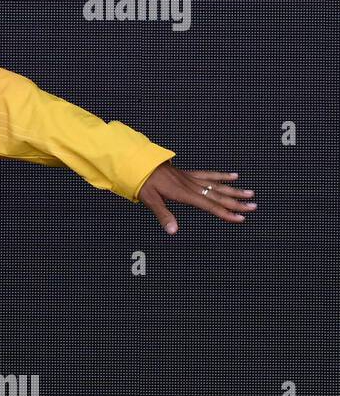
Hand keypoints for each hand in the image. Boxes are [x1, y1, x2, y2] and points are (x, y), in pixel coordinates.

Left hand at [138, 163, 254, 234]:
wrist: (140, 164)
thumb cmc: (145, 183)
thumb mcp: (151, 201)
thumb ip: (164, 215)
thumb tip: (173, 231)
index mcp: (185, 194)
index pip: (209, 205)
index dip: (225, 213)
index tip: (240, 218)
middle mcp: (192, 186)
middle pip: (218, 196)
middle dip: (237, 203)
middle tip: (254, 207)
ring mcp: (192, 179)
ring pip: (217, 185)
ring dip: (234, 190)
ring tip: (250, 193)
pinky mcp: (189, 174)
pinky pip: (209, 175)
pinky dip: (222, 176)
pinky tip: (234, 175)